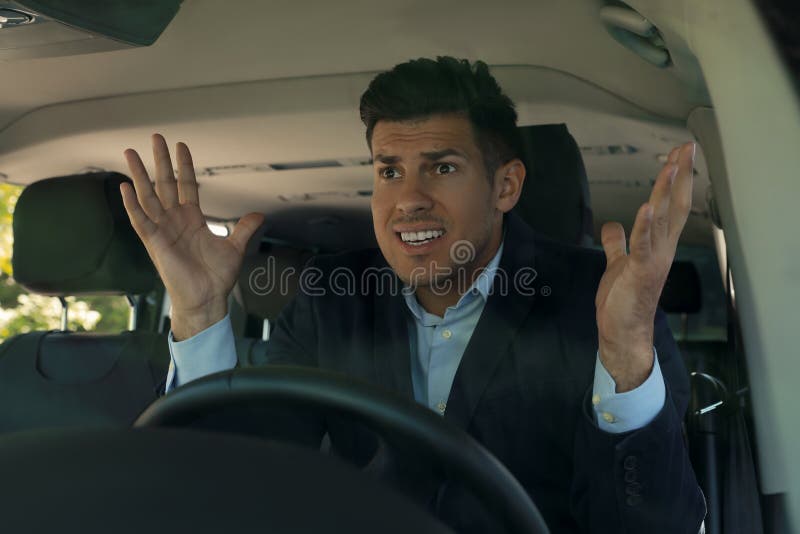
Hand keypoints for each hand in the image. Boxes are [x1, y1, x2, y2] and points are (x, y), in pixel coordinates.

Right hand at [120, 134, 263, 339]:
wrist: (207, 299)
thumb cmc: (217, 276)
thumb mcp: (234, 248)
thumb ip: (244, 229)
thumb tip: (259, 215)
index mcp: (192, 218)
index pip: (187, 185)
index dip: (184, 165)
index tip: (180, 145)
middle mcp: (175, 220)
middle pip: (165, 183)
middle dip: (160, 160)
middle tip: (155, 136)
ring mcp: (163, 230)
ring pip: (148, 196)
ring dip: (139, 175)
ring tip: (130, 152)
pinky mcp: (155, 243)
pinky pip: (141, 220)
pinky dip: (132, 205)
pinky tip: (125, 187)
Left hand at [595, 142, 694, 391]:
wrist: (623, 330)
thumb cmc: (623, 299)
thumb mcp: (618, 263)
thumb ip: (617, 244)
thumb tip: (612, 225)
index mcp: (658, 245)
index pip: (671, 205)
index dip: (676, 179)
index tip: (680, 154)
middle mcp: (662, 249)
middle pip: (674, 205)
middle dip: (679, 176)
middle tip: (685, 148)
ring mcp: (653, 260)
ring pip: (662, 220)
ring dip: (666, 193)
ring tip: (671, 167)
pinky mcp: (639, 272)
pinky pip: (643, 246)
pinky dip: (645, 226)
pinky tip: (646, 208)